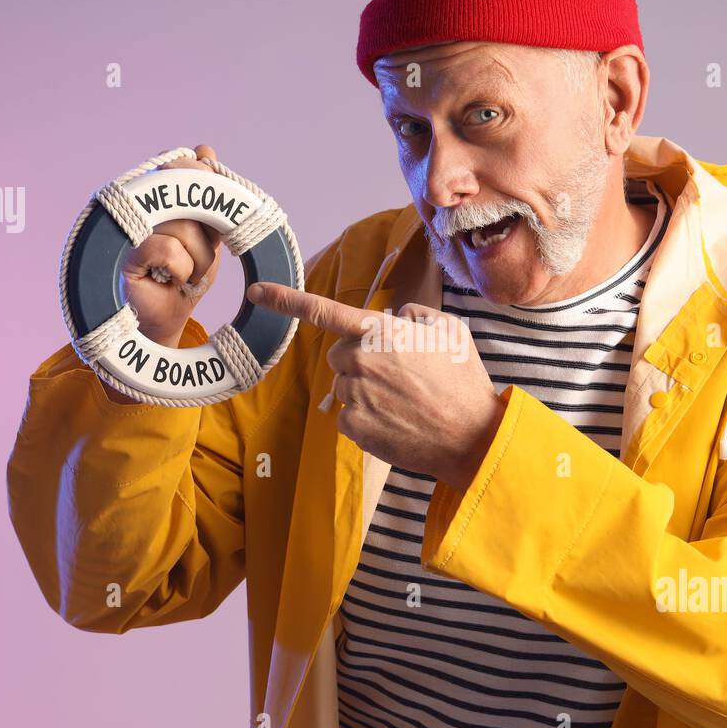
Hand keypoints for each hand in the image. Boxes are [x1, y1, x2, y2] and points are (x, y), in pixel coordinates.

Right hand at [118, 144, 223, 348]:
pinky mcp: (124, 252)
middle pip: (188, 191)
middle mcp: (140, 204)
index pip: (182, 164)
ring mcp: (129, 226)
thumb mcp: (209, 236)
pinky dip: (181, 270)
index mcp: (159, 196)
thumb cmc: (187, 277)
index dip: (205, 181)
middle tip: (204, 254)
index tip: (217, 217)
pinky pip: (168, 249)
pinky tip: (168, 280)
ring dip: (199, 259)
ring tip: (185, 273)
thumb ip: (210, 200)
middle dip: (209, 229)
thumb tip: (205, 149)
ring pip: (184, 226)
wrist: (167, 319)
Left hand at [247, 281, 505, 490]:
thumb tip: (400, 317)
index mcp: (380, 332)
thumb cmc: (464, 381)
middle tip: (397, 375)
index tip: (256, 291)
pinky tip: (395, 420)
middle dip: (359, 361)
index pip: (324, 311)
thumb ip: (418, 315)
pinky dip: (366, 418)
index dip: (285, 300)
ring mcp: (355, 394)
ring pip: (344, 386)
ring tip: (403, 401)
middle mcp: (360, 360)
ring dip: (365, 390)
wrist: (470, 436)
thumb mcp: (451, 332)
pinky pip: (347, 415)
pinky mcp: (353, 426)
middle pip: (339, 355)